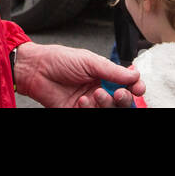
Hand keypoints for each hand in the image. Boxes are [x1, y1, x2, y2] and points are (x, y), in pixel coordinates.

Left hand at [12, 41, 144, 107]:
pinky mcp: (77, 112)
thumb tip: (135, 75)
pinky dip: (90, 109)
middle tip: (119, 93)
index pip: (127, 85)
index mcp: (104, 75)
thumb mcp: (89, 61)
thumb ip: (113, 70)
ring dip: (106, 104)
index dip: (135, 88)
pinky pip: (92, 115)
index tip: (138, 88)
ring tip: (94, 94)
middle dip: (124, 99)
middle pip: (121, 102)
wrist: (36, 69)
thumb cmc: (59, 60)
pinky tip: (81, 101)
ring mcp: (89, 103)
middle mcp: (99, 90)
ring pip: (108, 110)